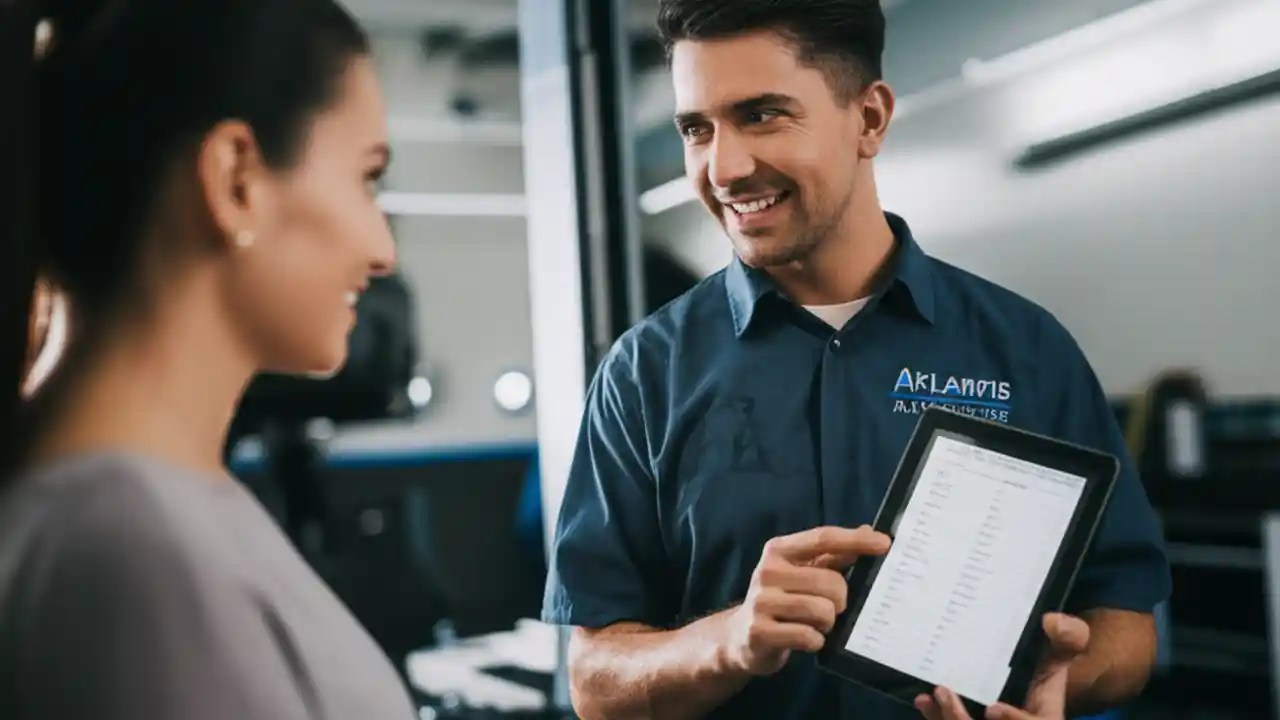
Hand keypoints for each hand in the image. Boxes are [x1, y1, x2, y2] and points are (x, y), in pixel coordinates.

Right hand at [723, 526, 890, 675]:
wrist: (740, 637)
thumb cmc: (781, 600)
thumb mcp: (802, 573)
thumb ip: (832, 555)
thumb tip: (867, 531)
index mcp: (779, 550)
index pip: (823, 538)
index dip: (855, 540)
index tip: (885, 544)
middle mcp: (767, 571)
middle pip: (831, 582)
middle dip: (840, 600)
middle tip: (830, 608)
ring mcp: (761, 602)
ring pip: (823, 611)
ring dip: (827, 623)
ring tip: (814, 624)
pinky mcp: (759, 632)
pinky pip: (808, 636)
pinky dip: (815, 641)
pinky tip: (805, 640)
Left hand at [914, 613, 1090, 719]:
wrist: (1029, 691)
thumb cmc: (1042, 676)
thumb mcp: (1057, 660)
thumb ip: (1066, 641)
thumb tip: (1051, 621)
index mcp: (1043, 718)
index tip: (993, 708)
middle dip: (961, 719)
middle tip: (943, 692)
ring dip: (945, 718)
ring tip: (926, 697)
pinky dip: (935, 718)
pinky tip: (924, 702)